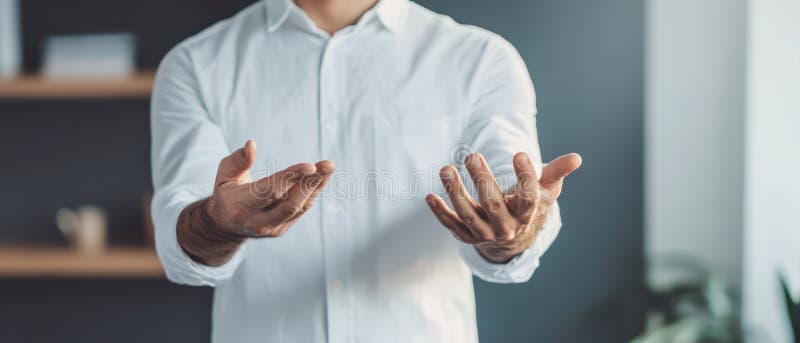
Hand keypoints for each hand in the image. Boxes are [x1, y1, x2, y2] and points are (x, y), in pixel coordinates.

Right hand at [177, 140, 334, 265]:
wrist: (225, 226)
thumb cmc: (226, 193)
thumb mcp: (224, 174)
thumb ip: (238, 160)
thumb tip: (251, 144)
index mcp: (240, 206)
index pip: (270, 191)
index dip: (290, 178)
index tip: (310, 165)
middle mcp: (258, 221)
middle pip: (290, 204)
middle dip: (310, 183)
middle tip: (327, 165)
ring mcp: (272, 228)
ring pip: (300, 207)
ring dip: (317, 186)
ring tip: (328, 166)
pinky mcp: (282, 229)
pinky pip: (301, 209)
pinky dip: (313, 192)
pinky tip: (322, 176)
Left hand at [425, 152, 580, 262]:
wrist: (514, 239)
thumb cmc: (529, 204)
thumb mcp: (545, 190)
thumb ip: (556, 172)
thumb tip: (576, 158)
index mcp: (527, 214)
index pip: (529, 197)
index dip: (526, 177)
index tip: (520, 153)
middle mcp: (506, 226)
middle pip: (492, 204)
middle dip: (482, 180)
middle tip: (472, 155)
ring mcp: (485, 233)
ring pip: (468, 215)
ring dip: (455, 193)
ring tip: (445, 169)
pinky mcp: (467, 236)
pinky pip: (452, 225)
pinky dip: (440, 212)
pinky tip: (429, 195)